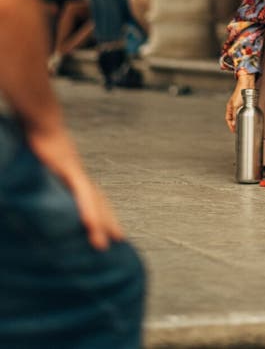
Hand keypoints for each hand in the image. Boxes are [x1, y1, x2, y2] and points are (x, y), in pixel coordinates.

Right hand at [26, 124, 123, 250]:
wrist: (43, 121)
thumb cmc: (43, 142)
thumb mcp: (48, 164)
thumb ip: (53, 178)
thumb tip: (50, 190)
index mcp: (77, 176)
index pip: (95, 199)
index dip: (104, 215)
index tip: (112, 231)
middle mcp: (81, 176)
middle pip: (99, 202)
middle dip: (108, 222)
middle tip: (119, 241)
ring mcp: (77, 173)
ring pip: (93, 201)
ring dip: (99, 223)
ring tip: (104, 244)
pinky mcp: (69, 169)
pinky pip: (81, 192)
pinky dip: (87, 208)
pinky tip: (90, 224)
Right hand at [225, 72, 255, 132]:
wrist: (246, 85)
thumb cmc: (239, 93)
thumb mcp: (236, 106)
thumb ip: (234, 115)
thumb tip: (234, 124)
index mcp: (230, 107)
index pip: (228, 119)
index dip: (230, 125)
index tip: (234, 131)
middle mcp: (234, 107)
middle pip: (234, 118)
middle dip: (236, 124)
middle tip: (239, 129)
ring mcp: (240, 105)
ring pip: (239, 115)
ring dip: (241, 119)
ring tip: (244, 124)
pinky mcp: (245, 103)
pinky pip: (245, 111)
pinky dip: (245, 115)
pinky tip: (248, 117)